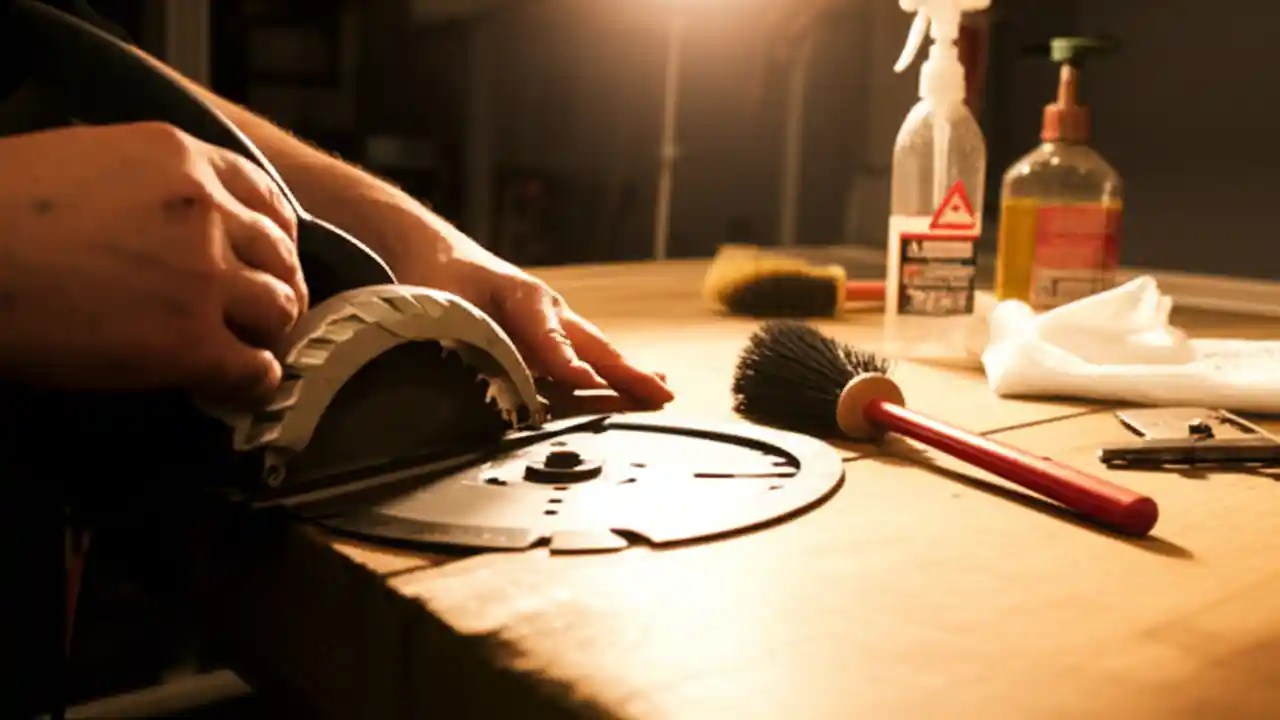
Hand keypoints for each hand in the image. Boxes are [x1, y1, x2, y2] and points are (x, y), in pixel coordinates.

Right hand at [0, 122, 305, 408]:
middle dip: (275, 287)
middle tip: (257, 316)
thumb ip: (146, 186)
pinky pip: (255, 370)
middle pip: (281, 256)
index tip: (267, 261)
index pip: (265, 197)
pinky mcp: (189, 341)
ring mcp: (205, 276)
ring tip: (243, 351)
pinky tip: (232, 387)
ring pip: (280, 310)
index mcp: (182, 158)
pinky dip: (253, 383)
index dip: (274, 238)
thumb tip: (166, 222)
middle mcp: (209, 211)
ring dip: (265, 333)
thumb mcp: (85, 163)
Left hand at [400, 223, 673, 410]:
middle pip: (594, 347)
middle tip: (662, 394)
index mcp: (526, 300)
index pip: (552, 337)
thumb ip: (475, 333)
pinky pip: (578, 367)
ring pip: (594, 357)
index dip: (568, 362)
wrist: (440, 256)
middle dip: (628, 373)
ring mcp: (550, 329)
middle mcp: (549, 314)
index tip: (590, 382)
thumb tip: (504, 367)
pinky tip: (620, 396)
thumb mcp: (450, 303)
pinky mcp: (543, 344)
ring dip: (625, 379)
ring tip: (657, 394)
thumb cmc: (445, 278)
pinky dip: (603, 384)